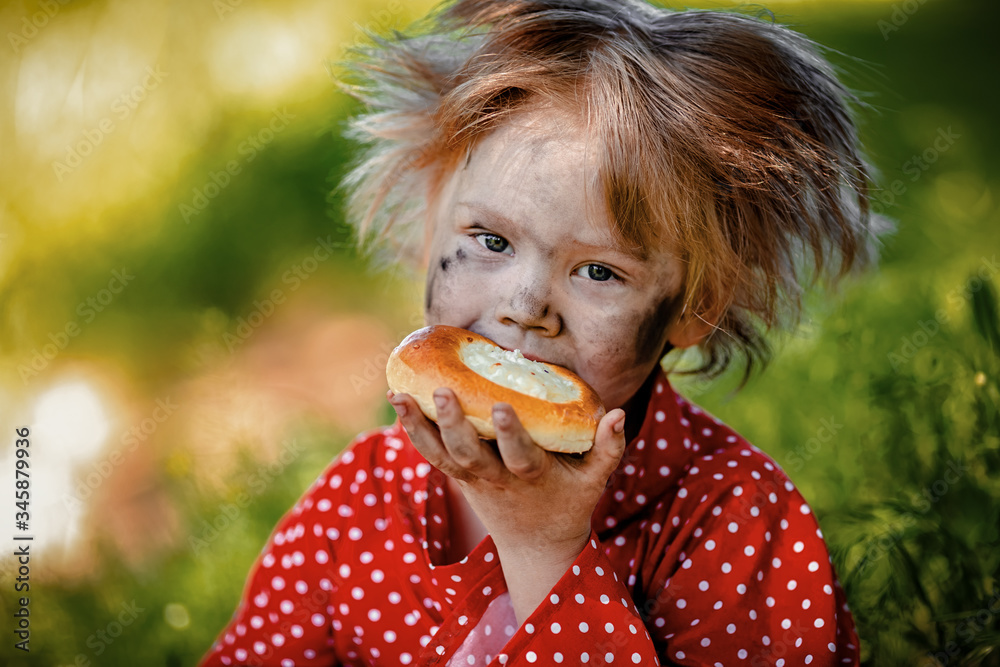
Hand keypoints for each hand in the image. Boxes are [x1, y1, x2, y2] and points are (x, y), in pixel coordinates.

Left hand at [388, 387, 626, 568]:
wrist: (535, 545)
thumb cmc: (569, 501)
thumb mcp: (594, 480)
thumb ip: (608, 447)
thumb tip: (620, 413)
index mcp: (532, 477)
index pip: (519, 456)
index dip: (509, 435)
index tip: (501, 407)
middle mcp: (496, 479)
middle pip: (469, 454)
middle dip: (454, 424)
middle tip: (443, 391)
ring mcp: (472, 480)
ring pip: (441, 455)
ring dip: (419, 426)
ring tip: (399, 396)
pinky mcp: (457, 477)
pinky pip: (431, 455)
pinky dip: (413, 431)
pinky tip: (398, 401)